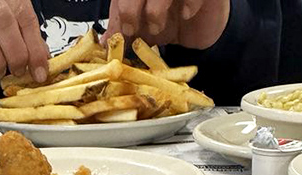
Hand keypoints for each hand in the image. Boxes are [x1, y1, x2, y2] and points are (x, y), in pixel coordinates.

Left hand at [103, 0, 229, 49]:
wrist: (198, 27)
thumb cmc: (168, 22)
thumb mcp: (141, 27)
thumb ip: (122, 30)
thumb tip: (104, 43)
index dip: (120, 9)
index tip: (122, 31)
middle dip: (130, 8)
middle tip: (133, 28)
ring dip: (156, 8)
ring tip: (157, 27)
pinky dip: (189, 2)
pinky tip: (185, 14)